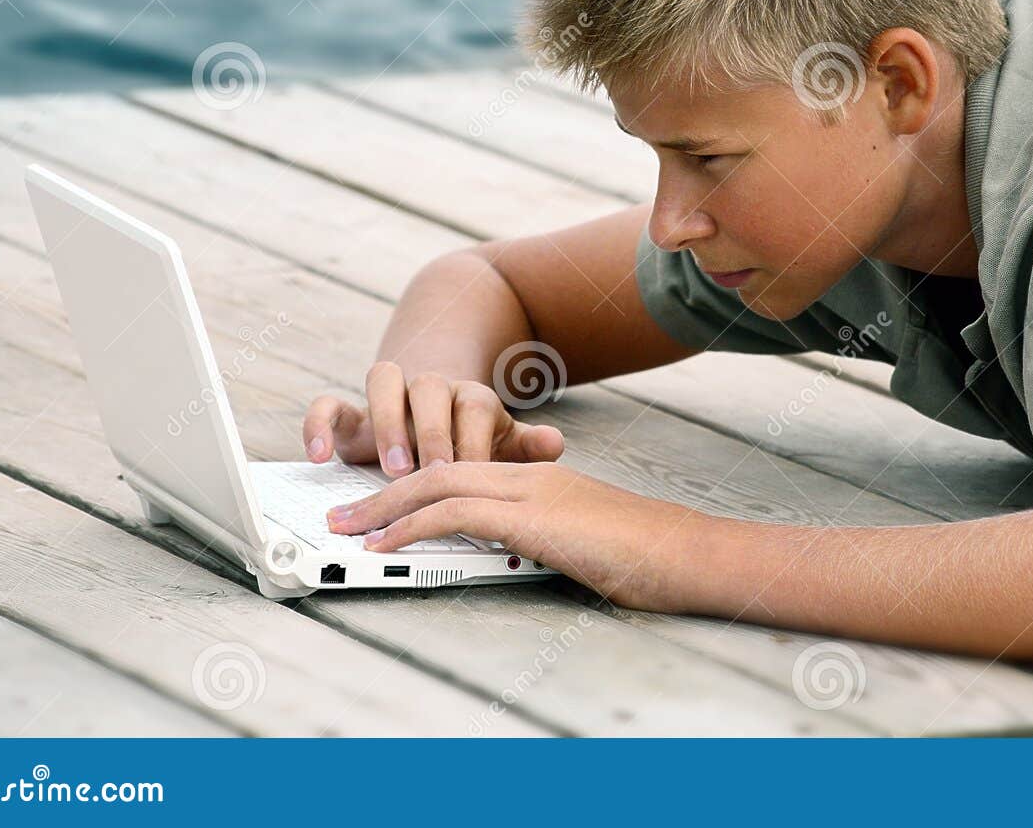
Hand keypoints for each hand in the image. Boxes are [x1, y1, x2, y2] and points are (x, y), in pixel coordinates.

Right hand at [302, 361, 565, 477]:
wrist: (437, 405)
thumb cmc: (472, 436)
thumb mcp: (503, 441)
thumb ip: (526, 444)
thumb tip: (555, 443)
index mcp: (468, 397)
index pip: (473, 406)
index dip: (472, 439)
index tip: (472, 474)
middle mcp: (429, 388)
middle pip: (429, 390)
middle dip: (431, 432)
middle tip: (432, 473)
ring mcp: (389, 396)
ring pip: (383, 380)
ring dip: (386, 422)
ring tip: (392, 468)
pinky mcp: (353, 412)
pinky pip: (330, 403)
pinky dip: (319, 423)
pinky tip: (318, 455)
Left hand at [325, 462, 707, 612]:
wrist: (688, 553)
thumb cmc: (650, 559)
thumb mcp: (586, 546)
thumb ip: (548, 544)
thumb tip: (516, 564)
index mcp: (541, 480)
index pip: (464, 472)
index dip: (416, 489)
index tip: (381, 511)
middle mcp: (530, 476)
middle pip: (439, 469)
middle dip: (384, 491)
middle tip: (343, 513)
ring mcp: (531, 491)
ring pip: (438, 483)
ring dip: (383, 506)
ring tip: (345, 528)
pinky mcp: (533, 516)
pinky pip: (456, 511)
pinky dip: (411, 526)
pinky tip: (384, 544)